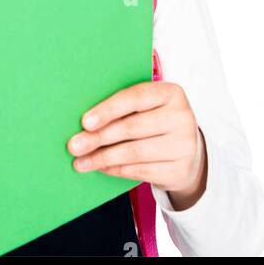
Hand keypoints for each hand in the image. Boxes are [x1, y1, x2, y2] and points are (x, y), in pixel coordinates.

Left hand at [65, 80, 206, 209]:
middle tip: (75, 145)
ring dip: (103, 158)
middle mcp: (182, 117)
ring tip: (81, 162)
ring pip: (134, 152)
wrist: (188, 150)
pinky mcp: (180, 170)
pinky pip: (141, 171)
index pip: (135, 98)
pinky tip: (101, 167)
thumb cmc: (158, 121)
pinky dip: (116, 169)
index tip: (85, 122)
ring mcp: (184, 145)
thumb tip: (85, 121)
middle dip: (99, 138)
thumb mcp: (149, 106)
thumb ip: (125, 107)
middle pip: (132, 127)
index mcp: (171, 93)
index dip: (108, 109)